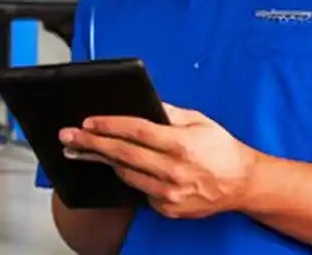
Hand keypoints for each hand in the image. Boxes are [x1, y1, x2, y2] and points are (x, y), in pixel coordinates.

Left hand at [60, 103, 258, 219]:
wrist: (242, 184)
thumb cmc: (222, 149)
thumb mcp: (199, 121)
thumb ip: (169, 112)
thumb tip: (143, 103)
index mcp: (180, 144)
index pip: (135, 130)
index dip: (108, 125)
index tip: (88, 121)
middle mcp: (172, 170)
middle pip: (122, 154)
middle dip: (91, 143)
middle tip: (68, 137)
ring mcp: (169, 193)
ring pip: (126, 174)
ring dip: (103, 160)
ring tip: (83, 149)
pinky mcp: (168, 208)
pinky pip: (139, 190)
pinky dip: (129, 176)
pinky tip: (116, 166)